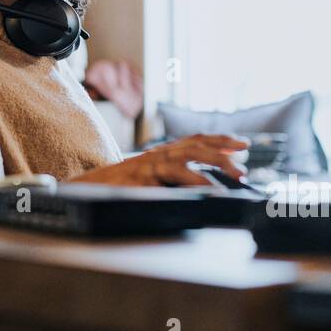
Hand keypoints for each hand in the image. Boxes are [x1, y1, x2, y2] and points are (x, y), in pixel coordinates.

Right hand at [70, 135, 249, 186]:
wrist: (86, 191)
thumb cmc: (120, 187)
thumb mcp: (150, 178)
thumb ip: (172, 176)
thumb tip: (205, 183)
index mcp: (161, 152)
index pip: (195, 140)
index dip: (219, 140)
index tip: (242, 143)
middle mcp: (156, 154)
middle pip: (195, 146)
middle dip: (222, 152)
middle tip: (244, 166)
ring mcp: (148, 166)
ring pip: (184, 159)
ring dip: (211, 167)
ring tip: (232, 177)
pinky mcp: (139, 180)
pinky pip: (167, 180)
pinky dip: (188, 183)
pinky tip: (203, 191)